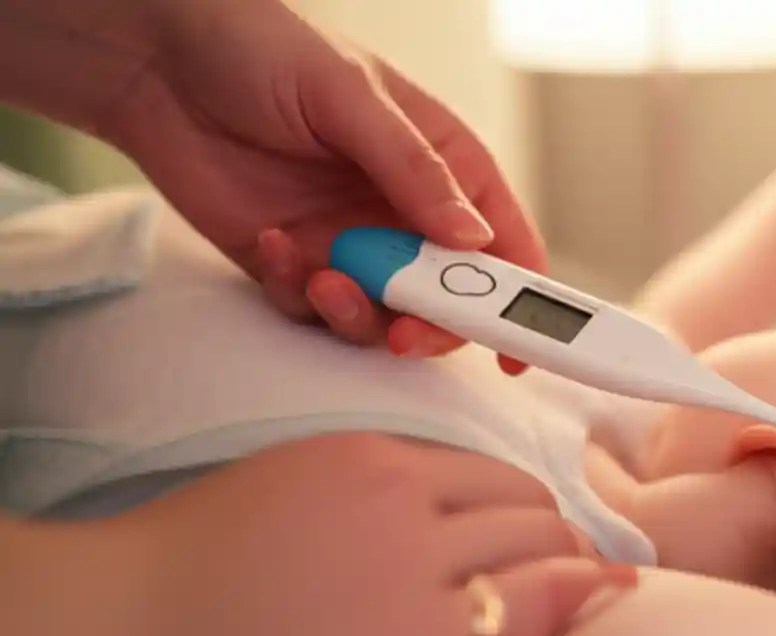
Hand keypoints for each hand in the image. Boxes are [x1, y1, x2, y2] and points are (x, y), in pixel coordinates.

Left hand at [105, 433, 633, 635]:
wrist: (132, 625)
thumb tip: (572, 623)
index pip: (559, 590)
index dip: (594, 588)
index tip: (610, 588)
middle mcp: (420, 552)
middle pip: (545, 526)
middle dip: (567, 549)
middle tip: (557, 572)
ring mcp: (385, 487)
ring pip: (509, 479)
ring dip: (525, 509)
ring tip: (506, 539)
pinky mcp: (352, 447)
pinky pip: (451, 455)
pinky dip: (469, 483)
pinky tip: (445, 514)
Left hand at [106, 1, 540, 369]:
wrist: (154, 60)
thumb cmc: (261, 49)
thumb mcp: (351, 97)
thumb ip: (413, 171)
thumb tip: (474, 238)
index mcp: (443, 164)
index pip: (502, 240)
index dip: (520, 296)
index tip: (520, 346)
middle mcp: (403, 212)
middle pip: (448, 297)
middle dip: (430, 322)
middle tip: (404, 328)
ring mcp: (350, 242)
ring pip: (380, 316)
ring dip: (357, 314)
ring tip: (324, 279)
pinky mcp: (292, 263)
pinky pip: (309, 307)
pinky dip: (294, 292)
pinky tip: (272, 243)